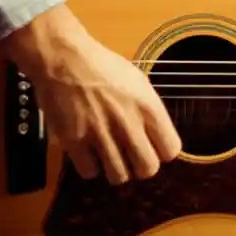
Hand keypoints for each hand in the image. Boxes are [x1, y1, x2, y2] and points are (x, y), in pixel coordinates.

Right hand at [0, 4, 182, 184]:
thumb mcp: (138, 81)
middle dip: (141, 167)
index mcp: (148, 106)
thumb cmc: (102, 66)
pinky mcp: (75, 141)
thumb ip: (149, 110)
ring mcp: (101, 134)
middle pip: (147, 169)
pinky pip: (90, 172)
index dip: (162, 152)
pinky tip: (88, 153)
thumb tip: (157, 136)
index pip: (171, 149)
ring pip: (119, 176)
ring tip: (109, 157)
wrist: (65, 59)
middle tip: (131, 159)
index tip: (153, 148)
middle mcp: (128, 123)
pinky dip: (90, 167)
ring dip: (115, 170)